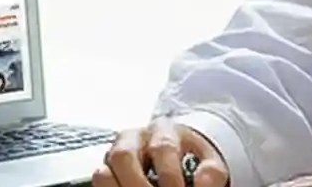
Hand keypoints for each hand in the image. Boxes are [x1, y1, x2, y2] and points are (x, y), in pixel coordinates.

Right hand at [93, 117, 229, 186]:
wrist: (179, 150)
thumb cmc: (192, 156)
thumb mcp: (209, 159)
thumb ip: (211, 172)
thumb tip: (202, 186)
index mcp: (163, 130)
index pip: (163, 149)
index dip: (170, 177)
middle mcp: (134, 138)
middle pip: (124, 156)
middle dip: (137, 184)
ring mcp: (115, 154)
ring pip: (103, 170)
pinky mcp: (106, 170)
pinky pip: (99, 181)